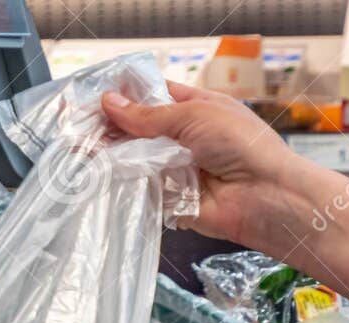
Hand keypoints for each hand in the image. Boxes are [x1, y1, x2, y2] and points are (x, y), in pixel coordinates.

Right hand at [102, 82, 323, 250]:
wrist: (266, 197)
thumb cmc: (241, 146)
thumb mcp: (193, 115)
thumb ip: (149, 115)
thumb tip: (110, 103)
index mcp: (196, 108)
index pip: (154, 97)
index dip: (127, 96)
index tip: (96, 97)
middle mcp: (186, 138)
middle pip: (141, 131)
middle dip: (115, 128)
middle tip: (82, 127)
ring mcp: (179, 170)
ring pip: (139, 161)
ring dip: (117, 157)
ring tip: (84, 150)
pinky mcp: (174, 202)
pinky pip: (146, 192)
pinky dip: (128, 186)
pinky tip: (101, 178)